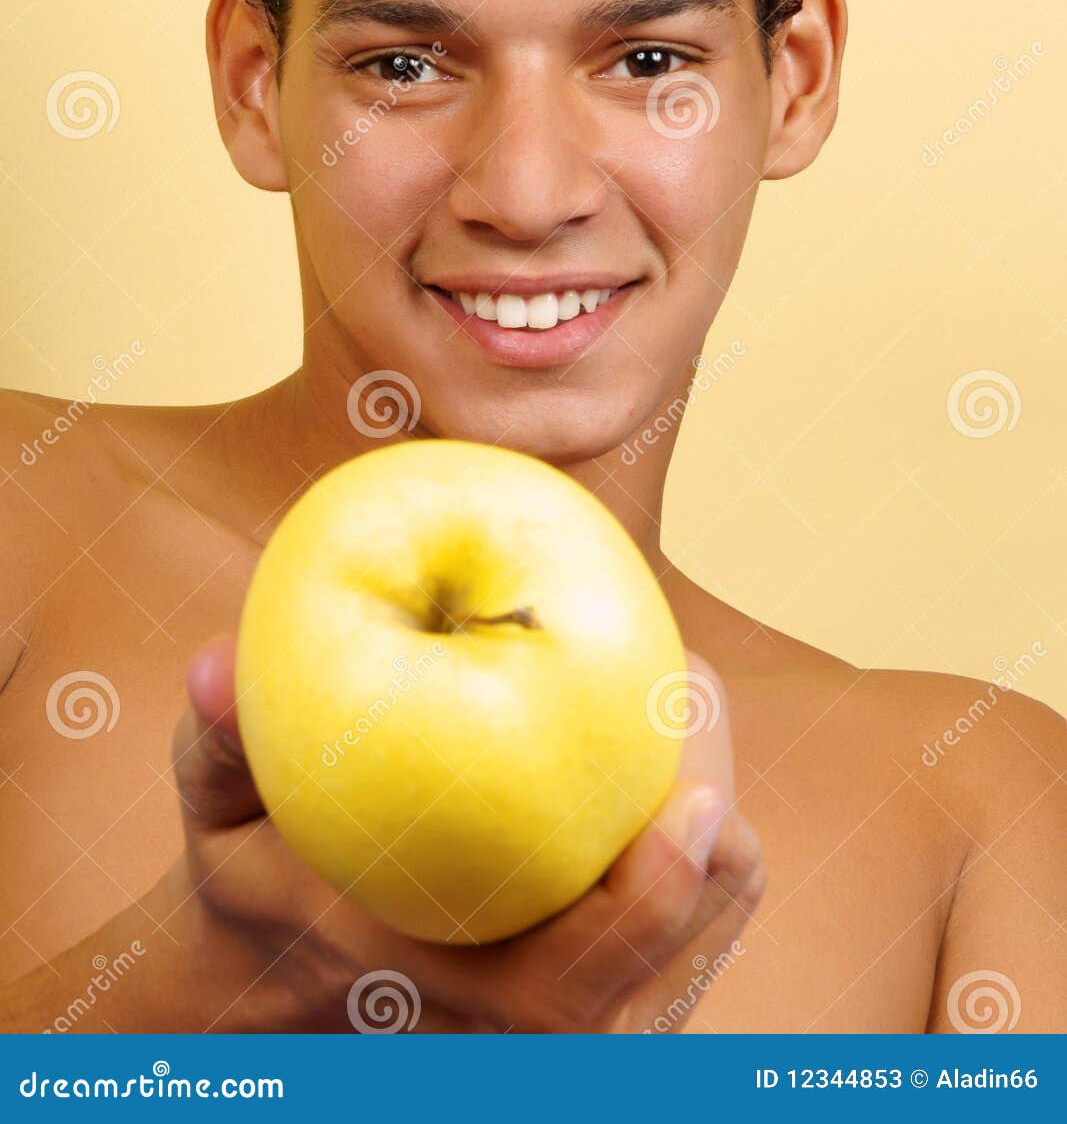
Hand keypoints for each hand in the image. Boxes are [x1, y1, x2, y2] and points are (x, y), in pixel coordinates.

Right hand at [173, 635, 762, 1032]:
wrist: (278, 992)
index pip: (601, 966)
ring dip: (713, 806)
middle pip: (702, 922)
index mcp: (467, 998)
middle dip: (713, 797)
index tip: (690, 785)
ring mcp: (600, 1019)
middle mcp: (548, 1033)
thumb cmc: (257, 892)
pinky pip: (709, 911)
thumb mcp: (219, 822)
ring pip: (720, 913)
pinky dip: (703, 834)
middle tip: (684, 681)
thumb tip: (213, 662)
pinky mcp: (626, 993)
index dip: (665, 885)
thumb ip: (217, 747)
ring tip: (671, 704)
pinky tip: (653, 755)